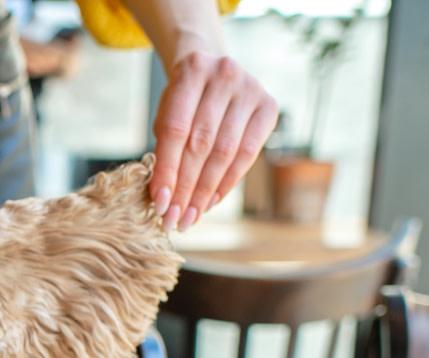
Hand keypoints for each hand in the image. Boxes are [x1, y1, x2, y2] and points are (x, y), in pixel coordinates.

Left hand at [150, 52, 277, 231]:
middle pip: (201, 144)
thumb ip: (164, 147)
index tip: (159, 203)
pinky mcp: (269, 106)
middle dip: (185, 187)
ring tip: (191, 216)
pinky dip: (228, 181)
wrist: (214, 66)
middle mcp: (224, 75)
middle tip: (174, 219)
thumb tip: (164, 197)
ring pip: (225, 152)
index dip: (166, 170)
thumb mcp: (167, 112)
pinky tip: (212, 200)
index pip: (175, 130)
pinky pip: (248, 153)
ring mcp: (251, 89)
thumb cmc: (184, 98)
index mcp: (191, 71)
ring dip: (206, 191)